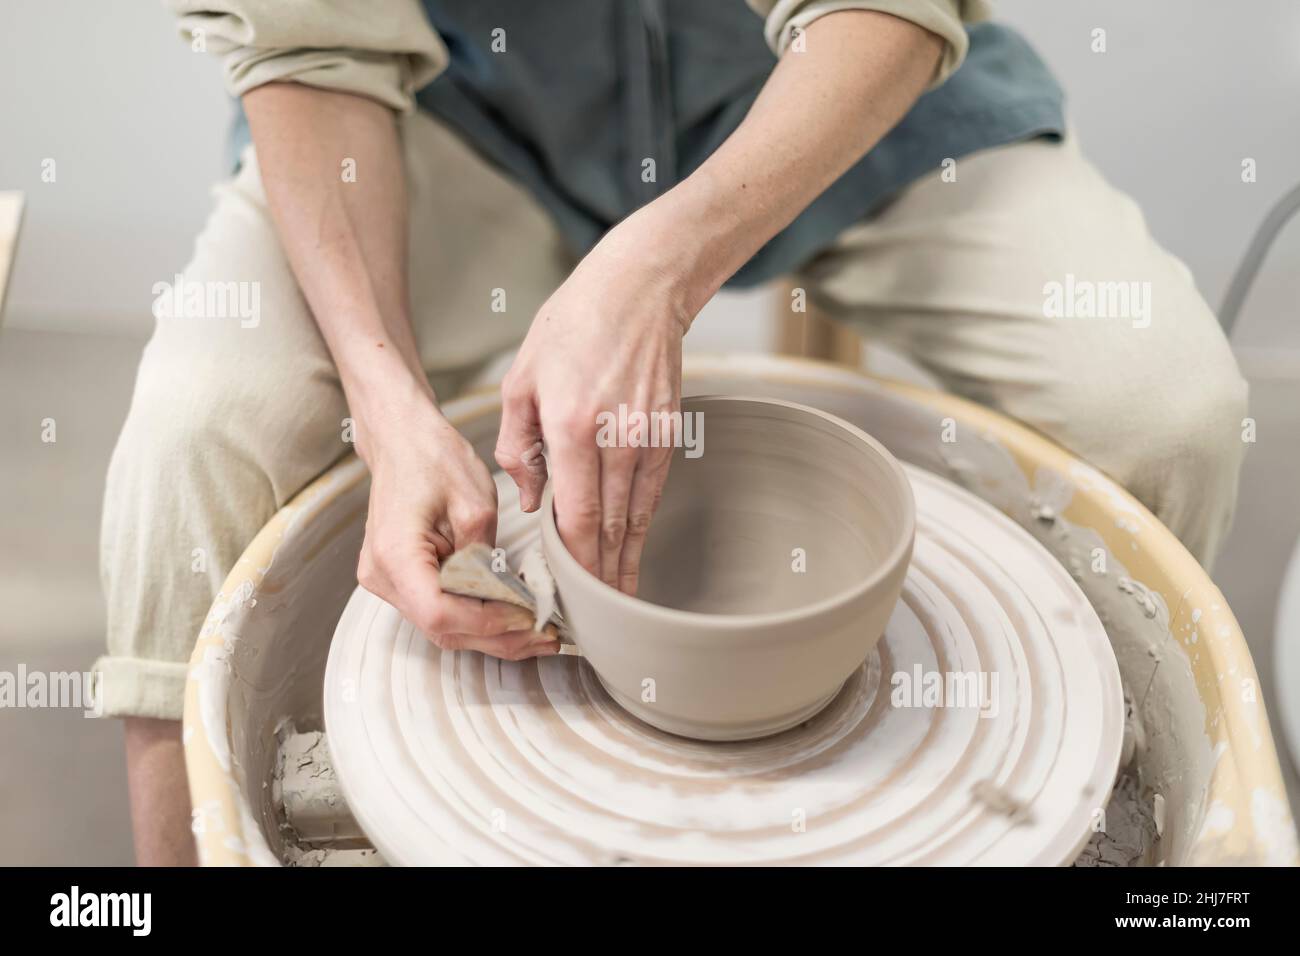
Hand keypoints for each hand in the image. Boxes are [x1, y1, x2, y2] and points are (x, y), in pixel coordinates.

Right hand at [355, 392, 559, 658]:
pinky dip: (477, 619)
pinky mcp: (400, 582)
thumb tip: (509, 599)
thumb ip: (487, 558)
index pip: (442, 613)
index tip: (529, 616)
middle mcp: (382, 577)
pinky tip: (512, 615)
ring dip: (492, 634)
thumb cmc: (433, 459)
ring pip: (444, 629)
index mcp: (395, 555)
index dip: (490, 623)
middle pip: (444, 630)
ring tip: (537, 630)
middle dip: (500, 637)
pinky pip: (441, 612)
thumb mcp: (475, 504)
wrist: (402, 440)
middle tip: (547, 635)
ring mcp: (386, 583)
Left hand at [495, 212, 690, 594]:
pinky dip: (640, 528)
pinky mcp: (670, 435)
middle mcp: (616, 439)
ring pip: (635, 518)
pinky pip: (652, 494)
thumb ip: (517, 445)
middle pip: (610, 529)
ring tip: (614, 602)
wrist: (640, 288)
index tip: (567, 598)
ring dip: (623, 562)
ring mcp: (649, 438)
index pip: (575, 517)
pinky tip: (630, 553)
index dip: (574, 565)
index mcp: (572, 426)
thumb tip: (526, 500)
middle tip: (592, 620)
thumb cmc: (573, 327)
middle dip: (600, 580)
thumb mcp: (522, 379)